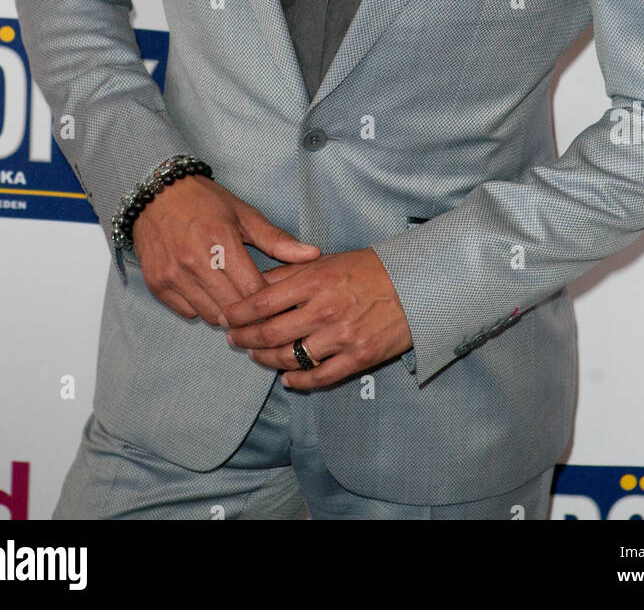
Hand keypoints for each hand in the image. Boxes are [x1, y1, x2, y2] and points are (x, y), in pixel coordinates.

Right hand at [131, 174, 320, 325]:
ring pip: (211, 316)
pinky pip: (188, 312)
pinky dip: (201, 307)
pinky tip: (208, 291)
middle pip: (234, 309)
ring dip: (227, 312)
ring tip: (234, 296)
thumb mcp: (243, 213)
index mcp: (221, 241)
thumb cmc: (204, 200)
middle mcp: (195, 262)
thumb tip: (312, 254)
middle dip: (251, 311)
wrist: (156, 193)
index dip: (271, 301)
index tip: (279, 300)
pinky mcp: (157, 285)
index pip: (254, 291)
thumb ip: (277, 239)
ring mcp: (173, 276)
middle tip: (260, 305)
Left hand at [223, 247, 413, 388]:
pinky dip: (298, 382)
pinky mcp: (358, 358)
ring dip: (265, 359)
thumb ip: (292, 272)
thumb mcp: (329, 261)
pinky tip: (287, 379)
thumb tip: (258, 281)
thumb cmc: (371, 269)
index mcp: (315, 280)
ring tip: (255, 356)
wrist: (417, 285)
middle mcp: (324, 310)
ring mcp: (341, 337)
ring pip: (289, 358)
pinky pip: (318, 377)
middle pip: (269, 333)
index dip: (238, 312)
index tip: (226, 316)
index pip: (262, 301)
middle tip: (233, 339)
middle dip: (244, 339)